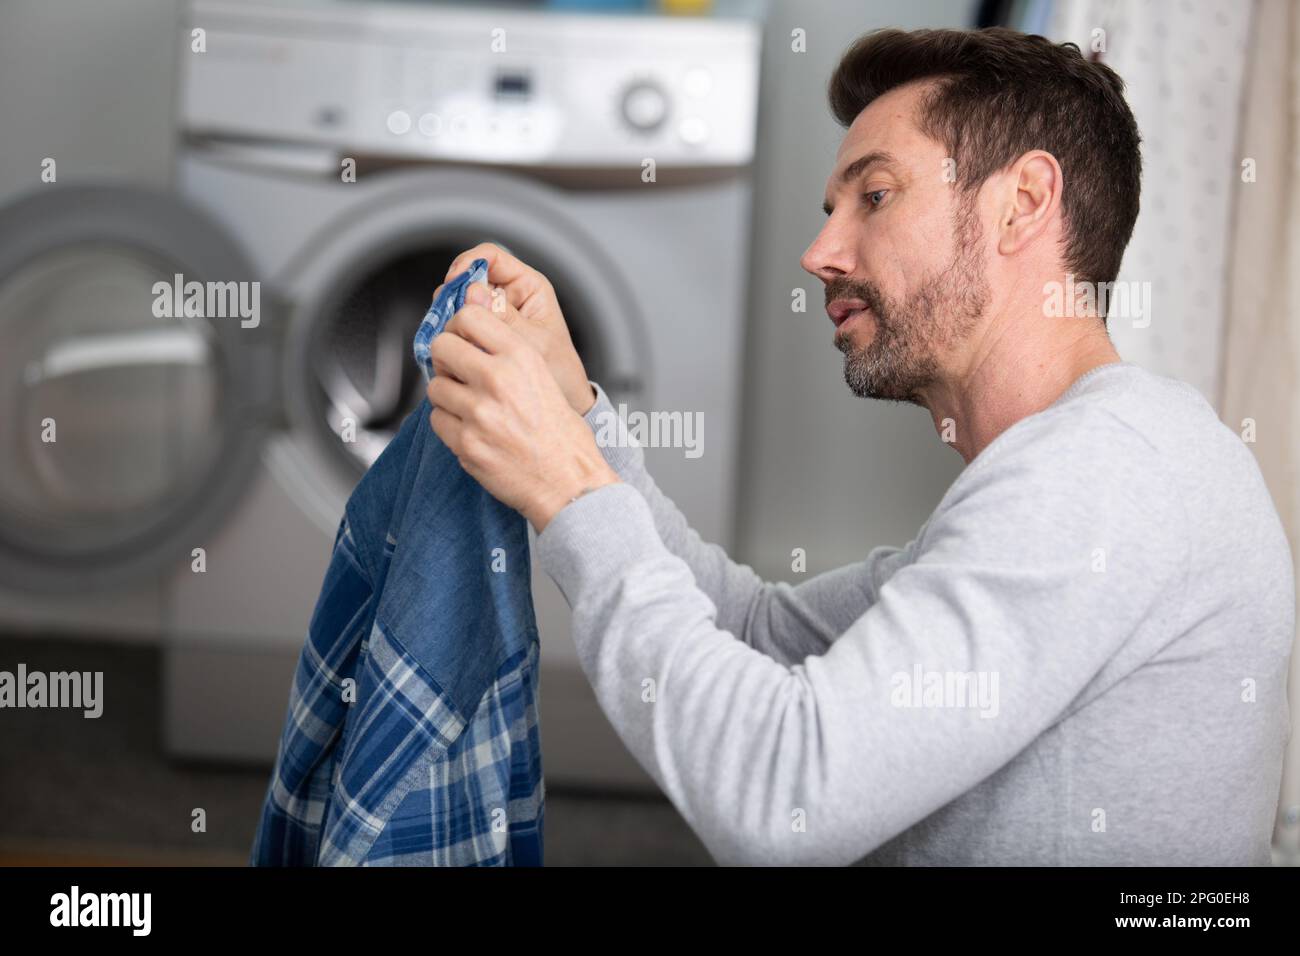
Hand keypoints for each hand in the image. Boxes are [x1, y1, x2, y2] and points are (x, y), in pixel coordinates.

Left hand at [426, 294, 619, 532]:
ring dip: (447, 395)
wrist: (569, 483)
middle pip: (441, 347)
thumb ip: (508, 353)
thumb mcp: (545, 377)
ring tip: (470, 407)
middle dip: (445, 359)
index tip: (461, 339)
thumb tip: (471, 334)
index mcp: (521, 357)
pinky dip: (449, 424)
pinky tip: (471, 430)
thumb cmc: (562, 436)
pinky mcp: (466, 442)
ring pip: (435, 387)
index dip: (459, 327)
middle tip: (457, 372)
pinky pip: (437, 420)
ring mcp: (479, 412)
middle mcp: (498, 379)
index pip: (468, 316)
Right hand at [432, 242, 596, 415]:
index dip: (467, 264)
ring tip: (449, 335)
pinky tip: (452, 345)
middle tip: (445, 316)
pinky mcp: (482, 333)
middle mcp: (509, 295)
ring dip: (449, 315)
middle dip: (453, 293)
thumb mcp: (534, 342)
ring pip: (460, 301)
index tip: (453, 283)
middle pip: (469, 278)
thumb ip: (505, 319)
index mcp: (528, 286)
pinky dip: (452, 332)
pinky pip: (460, 324)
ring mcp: (494, 314)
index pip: (491, 256)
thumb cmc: (559, 369)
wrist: (563, 398)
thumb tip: (474, 294)